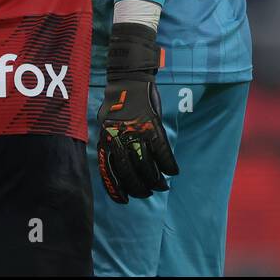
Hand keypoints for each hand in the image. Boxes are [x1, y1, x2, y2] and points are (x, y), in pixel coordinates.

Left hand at [96, 23, 178, 202]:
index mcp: (106, 140)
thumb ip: (110, 141)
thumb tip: (113, 162)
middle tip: (146, 193)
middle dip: (139, 188)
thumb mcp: (106, 122)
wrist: (129, 78)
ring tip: (161, 186)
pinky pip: (163, 152)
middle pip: (130, 173)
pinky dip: (169, 164)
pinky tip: (173, 172)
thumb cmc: (118, 100)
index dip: (117, 190)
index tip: (123, 201)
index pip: (110, 172)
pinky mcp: (153, 127)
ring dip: (156, 180)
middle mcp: (120, 139)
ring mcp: (137, 133)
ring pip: (148, 166)